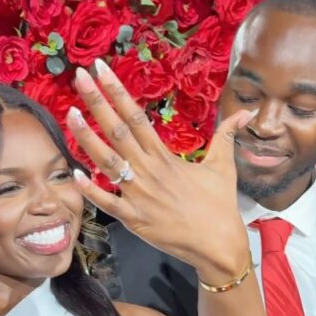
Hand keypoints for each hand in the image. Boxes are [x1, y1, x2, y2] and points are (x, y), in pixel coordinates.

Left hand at [67, 60, 254, 278]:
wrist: (218, 245)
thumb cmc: (220, 205)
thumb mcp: (223, 166)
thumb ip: (226, 135)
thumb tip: (245, 113)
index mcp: (165, 156)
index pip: (137, 117)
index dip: (118, 92)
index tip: (102, 70)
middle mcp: (149, 171)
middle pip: (118, 131)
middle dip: (97, 103)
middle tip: (79, 78)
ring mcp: (139, 196)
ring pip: (108, 162)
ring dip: (86, 139)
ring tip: (69, 115)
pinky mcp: (134, 220)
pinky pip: (108, 203)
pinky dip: (91, 190)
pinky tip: (75, 174)